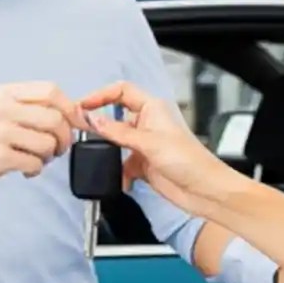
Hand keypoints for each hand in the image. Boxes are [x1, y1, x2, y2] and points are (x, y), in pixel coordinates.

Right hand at [0, 81, 88, 194]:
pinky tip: (25, 170)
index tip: (77, 123)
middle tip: (58, 149)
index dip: (71, 108)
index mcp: (5, 93)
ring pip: (48, 143)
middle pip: (55, 118)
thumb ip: (29, 107)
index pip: (51, 90)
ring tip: (36, 159)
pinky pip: (35, 163)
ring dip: (49, 156)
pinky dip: (36, 170)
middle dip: (65, 138)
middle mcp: (2, 109)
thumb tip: (74, 113)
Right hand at [78, 81, 226, 214]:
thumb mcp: (148, 142)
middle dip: (99, 125)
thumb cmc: (189, 160)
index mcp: (152, 108)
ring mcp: (144, 144)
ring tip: (96, 157)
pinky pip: (122, 165)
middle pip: (115, 116)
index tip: (83, 106)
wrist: (204, 191)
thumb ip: (118, 132)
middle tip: (79, 130)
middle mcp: (147, 123)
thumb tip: (93, 120)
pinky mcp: (143, 164)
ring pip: (116, 142)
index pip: (121, 91)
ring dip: (108, 151)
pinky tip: (121, 180)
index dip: (101, 95)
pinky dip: (118, 172)